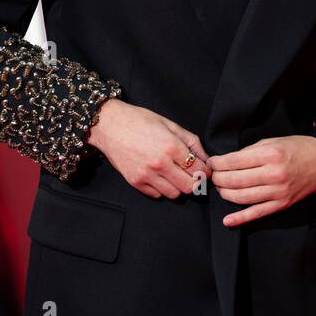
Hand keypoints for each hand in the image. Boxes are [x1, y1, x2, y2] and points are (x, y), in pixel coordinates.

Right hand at [87, 99, 211, 198]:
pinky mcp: (135, 182)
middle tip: (193, 176)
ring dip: (179, 187)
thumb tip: (205, 158)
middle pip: (190, 187)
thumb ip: (191, 141)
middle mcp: (160, 163)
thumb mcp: (169, 124)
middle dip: (195, 182)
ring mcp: (146, 175)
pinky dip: (162, 189)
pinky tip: (161, 177)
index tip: (205, 170)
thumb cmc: (140, 121)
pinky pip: (156, 195)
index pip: (199, 170)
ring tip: (176, 176)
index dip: (206, 171)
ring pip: (174, 194)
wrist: (109, 125)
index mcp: (171, 146)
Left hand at [207, 135, 315, 226]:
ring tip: (220, 188)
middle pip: (235, 180)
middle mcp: (273, 174)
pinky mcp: (281, 205)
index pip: (234, 162)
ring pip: (242, 197)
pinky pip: (257, 213)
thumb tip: (228, 161)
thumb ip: (250, 151)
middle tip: (212, 175)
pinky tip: (227, 220)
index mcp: (270, 155)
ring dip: (225, 193)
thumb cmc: (298, 149)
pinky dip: (240, 218)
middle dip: (218, 178)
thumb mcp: (273, 141)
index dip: (218, 163)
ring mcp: (278, 192)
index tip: (211, 162)